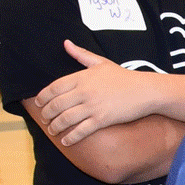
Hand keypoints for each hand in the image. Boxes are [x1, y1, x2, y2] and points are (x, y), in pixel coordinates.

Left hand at [30, 42, 165, 145]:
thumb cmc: (124, 77)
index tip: (38, 103)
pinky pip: (81, 131)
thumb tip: (66, 43)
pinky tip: (66, 141)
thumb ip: (81, 54)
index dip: (42, 97)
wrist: (146, 91)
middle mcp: (85, 92)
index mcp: (82, 77)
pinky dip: (70, 137)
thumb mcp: (101, 62)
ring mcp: (93, 106)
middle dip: (46, 114)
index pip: (54, 87)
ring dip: (55, 126)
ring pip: (65, 119)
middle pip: (56, 105)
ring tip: (52, 130)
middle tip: (44, 118)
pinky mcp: (102, 120)